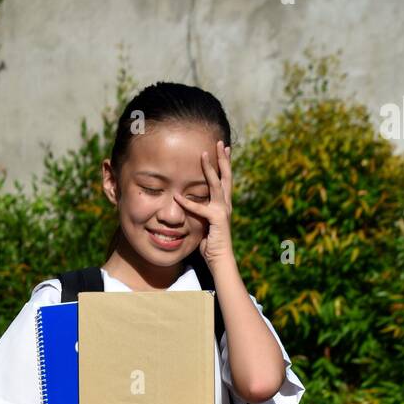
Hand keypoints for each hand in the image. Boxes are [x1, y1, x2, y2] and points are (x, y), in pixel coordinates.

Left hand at [172, 141, 233, 270]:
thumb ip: (198, 212)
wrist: (221, 261)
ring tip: (204, 154)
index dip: (224, 164)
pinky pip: (200, 208)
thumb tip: (186, 204)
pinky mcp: (217, 220)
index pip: (225, 180)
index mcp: (223, 205)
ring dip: (210, 169)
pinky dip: (188, 203)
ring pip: (217, 185)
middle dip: (223, 159)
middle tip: (220, 142)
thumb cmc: (211, 245)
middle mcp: (226, 205)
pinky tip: (177, 197)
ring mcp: (223, 211)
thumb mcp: (203, 224)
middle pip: (226, 176)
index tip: (224, 150)